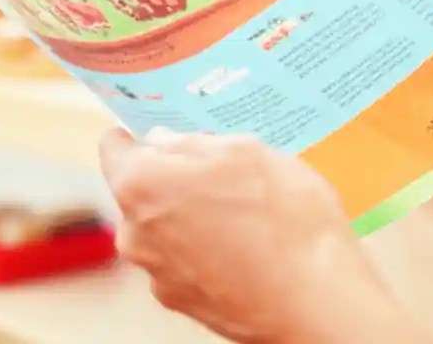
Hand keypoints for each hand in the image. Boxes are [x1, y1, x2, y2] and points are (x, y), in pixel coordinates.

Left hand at [99, 128, 428, 343]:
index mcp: (141, 183)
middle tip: (224, 170)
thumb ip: (193, 142)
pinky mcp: (180, 301)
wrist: (318, 302)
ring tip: (246, 212)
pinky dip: (206, 251)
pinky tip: (248, 246)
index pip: (114, 146)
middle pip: (141, 189)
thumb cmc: (286, 221)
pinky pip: (184, 260)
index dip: (140, 134)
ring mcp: (155, 272)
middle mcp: (135, 231)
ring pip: (165, 226)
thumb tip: (167, 141)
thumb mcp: (247, 151)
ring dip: (193, 215)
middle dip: (175, 177)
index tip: (165, 131)